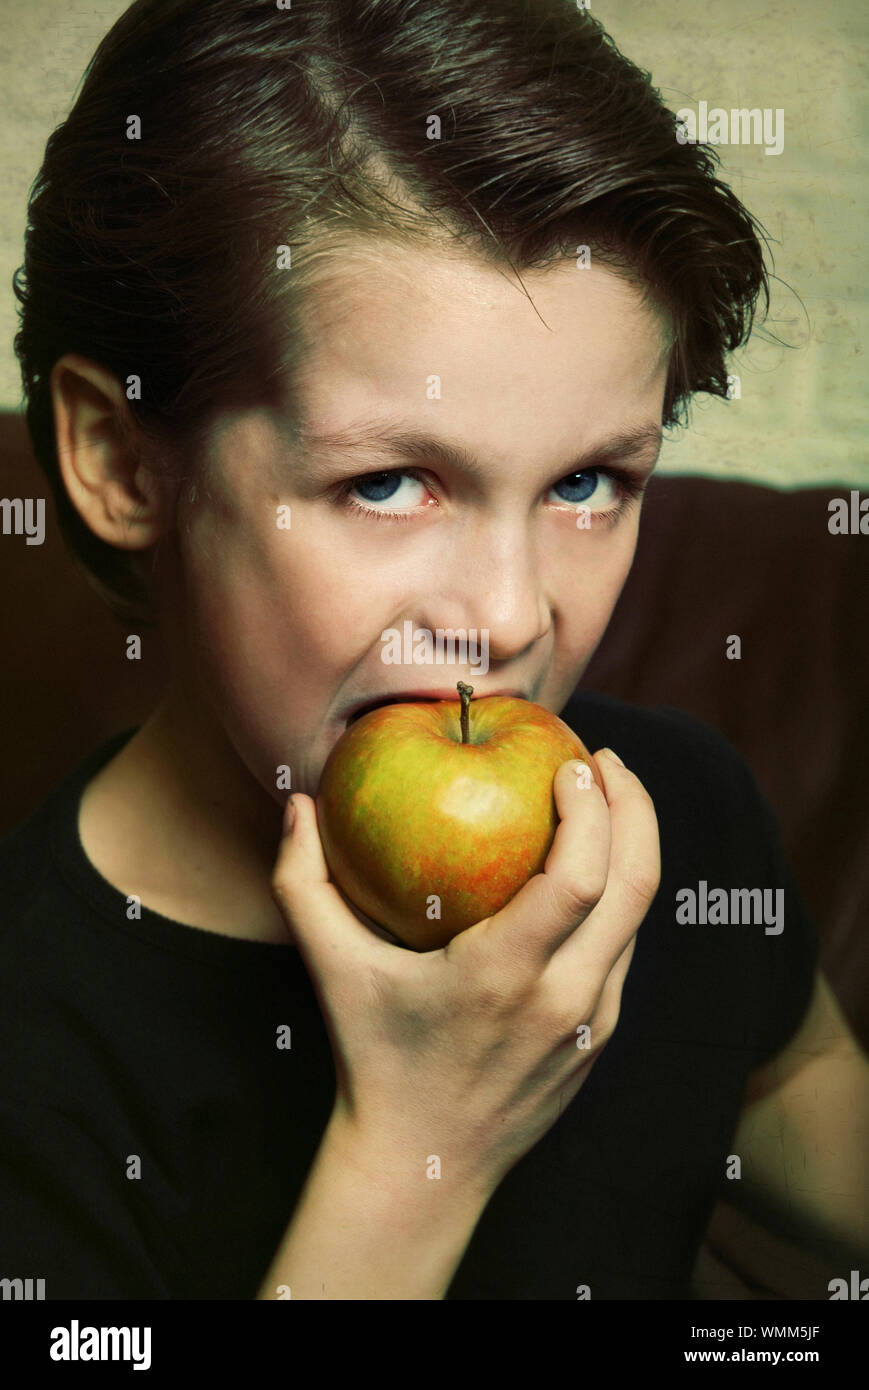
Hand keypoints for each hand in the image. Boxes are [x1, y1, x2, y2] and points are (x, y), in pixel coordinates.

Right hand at [270, 748, 659, 1197]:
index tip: (575, 761)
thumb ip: (303, 885)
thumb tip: (296, 804)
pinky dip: (619, 895)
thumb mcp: (332, 972)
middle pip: (636, 887)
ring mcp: (592, 1023)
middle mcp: (563, 1000)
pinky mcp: (601, 1038)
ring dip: (634, 847)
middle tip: (607, 759)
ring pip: (640, 919)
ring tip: (609, 797)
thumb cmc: (373, 1058)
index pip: (578, 879)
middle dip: (636, 808)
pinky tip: (592, 865)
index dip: (593, 810)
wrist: (423, 1165)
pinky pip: (624, 951)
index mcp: (503, 976)